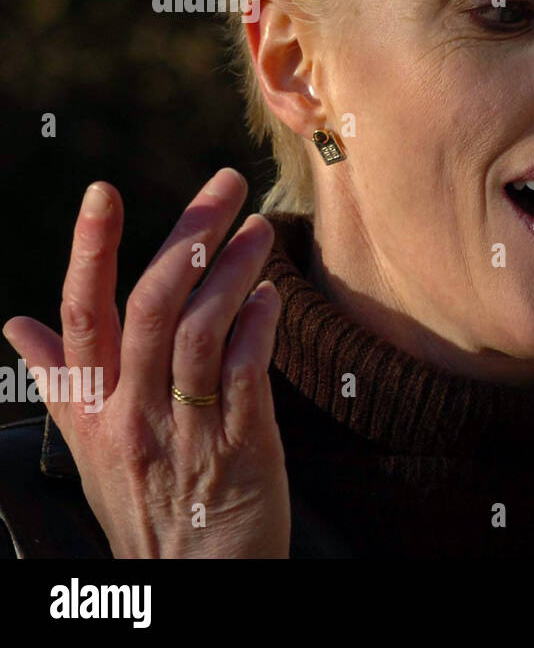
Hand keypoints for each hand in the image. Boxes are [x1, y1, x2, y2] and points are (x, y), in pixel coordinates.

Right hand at [2, 169, 289, 557]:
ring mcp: (186, 430)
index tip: (102, 191)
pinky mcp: (241, 448)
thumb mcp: (89, 448)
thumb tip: (15, 326)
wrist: (196, 585)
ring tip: (260, 230)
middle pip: (153, 305)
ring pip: (204, 329)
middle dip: (189, 234)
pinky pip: (247, 374)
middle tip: (226, 184)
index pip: (83, 315)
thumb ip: (61, 381)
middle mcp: (132, 414)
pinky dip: (260, 327)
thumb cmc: (147, 508)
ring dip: (236, 270)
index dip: (89, 250)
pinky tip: (273, 296)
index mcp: (93, 407)